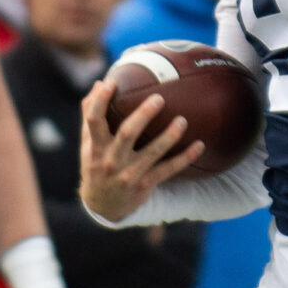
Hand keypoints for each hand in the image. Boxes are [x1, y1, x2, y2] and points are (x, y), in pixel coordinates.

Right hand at [78, 79, 201, 223]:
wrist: (103, 205)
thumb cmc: (96, 164)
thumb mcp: (88, 143)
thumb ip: (90, 115)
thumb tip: (99, 83)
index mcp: (95, 146)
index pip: (94, 120)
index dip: (100, 101)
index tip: (110, 82)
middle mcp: (111, 160)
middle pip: (127, 134)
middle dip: (142, 116)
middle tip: (158, 98)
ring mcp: (129, 174)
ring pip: (152, 153)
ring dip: (169, 137)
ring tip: (182, 120)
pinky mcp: (145, 184)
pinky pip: (168, 170)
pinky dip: (185, 158)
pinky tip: (200, 145)